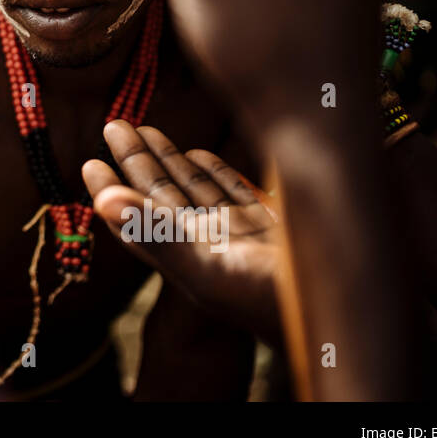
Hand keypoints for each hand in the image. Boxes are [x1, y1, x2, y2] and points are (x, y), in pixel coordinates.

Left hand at [83, 121, 280, 342]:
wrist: (346, 312)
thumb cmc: (270, 300)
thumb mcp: (207, 267)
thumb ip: (155, 233)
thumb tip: (102, 202)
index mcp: (187, 254)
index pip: (137, 217)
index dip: (111, 191)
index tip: (90, 162)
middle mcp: (209, 242)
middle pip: (161, 195)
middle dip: (137, 161)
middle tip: (114, 125)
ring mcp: (241, 233)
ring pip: (195, 189)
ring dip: (170, 159)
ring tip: (145, 129)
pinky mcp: (272, 224)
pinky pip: (233, 192)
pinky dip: (213, 170)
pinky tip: (199, 152)